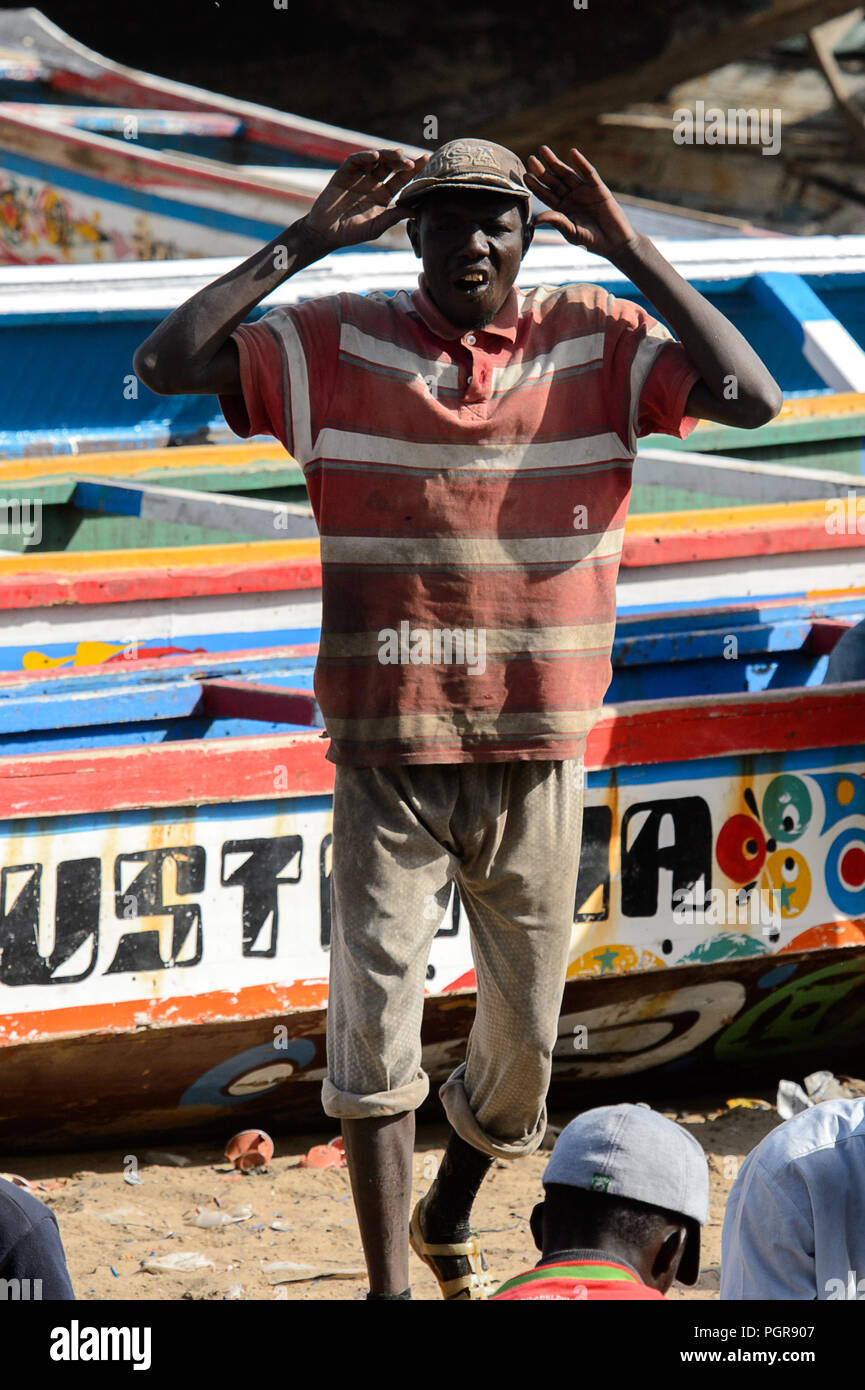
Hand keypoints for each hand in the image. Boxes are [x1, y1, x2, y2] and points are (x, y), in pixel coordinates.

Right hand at [299, 149, 428, 249]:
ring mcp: (359, 176)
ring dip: (387, 155)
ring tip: (398, 155)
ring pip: (376, 159)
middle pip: (391, 166)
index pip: (401, 179)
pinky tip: (375, 157)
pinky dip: (365, 157)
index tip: (426, 160)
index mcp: (384, 195)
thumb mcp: (376, 227)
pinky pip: (356, 161)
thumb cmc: (352, 233)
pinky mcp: (344, 173)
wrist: (326, 233)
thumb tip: (416, 212)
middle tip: (413, 162)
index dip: (414, 170)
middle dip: (402, 161)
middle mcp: (373, 183)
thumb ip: (394, 217)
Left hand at [525, 145, 637, 259]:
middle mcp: (570, 197)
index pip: (546, 195)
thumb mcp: (571, 232)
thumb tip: (535, 220)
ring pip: (567, 173)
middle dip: (542, 170)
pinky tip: (572, 153)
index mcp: (562, 209)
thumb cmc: (591, 240)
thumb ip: (556, 222)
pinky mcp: (598, 187)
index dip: (535, 186)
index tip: (525, 176)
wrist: (614, 242)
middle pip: (553, 181)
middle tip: (531, 159)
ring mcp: (583, 191)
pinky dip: (581, 163)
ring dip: (556, 162)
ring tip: (543, 151)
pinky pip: (588, 172)